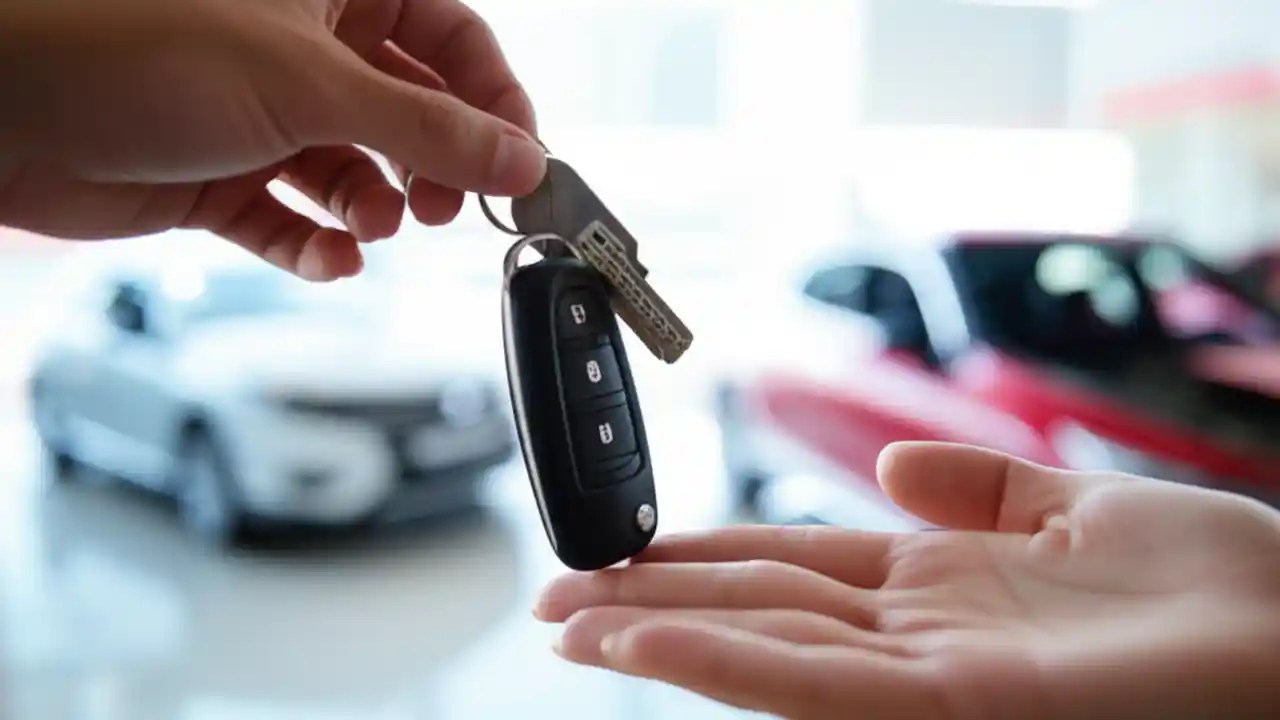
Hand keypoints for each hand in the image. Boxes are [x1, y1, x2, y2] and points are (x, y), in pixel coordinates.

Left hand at [0, 0, 543, 280]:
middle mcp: (303, 47)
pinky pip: (298, 217)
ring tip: (376, 222)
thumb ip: (428, 128)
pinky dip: (320, 243)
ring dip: (378, 204)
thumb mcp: (308, 86)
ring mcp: (264, 114)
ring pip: (359, 168)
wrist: (3, 113)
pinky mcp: (226, 175)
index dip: (494, 99)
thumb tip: (520, 159)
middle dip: (435, 164)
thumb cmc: (127, 49)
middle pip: (412, 109)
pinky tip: (330, 254)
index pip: (453, 37)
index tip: (520, 162)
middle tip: (445, 204)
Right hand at [535, 443, 1279, 719]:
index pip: (789, 571)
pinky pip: (819, 682)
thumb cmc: (1226, 588)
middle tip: (556, 602)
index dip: (700, 562)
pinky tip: (654, 644)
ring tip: (571, 625)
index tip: (625, 553)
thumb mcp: (1083, 507)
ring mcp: (932, 677)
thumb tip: (892, 464)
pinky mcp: (957, 703)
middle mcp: (920, 637)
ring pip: (766, 653)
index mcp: (944, 587)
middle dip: (651, 607)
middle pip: (756, 613)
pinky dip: (726, 663)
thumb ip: (981, 487)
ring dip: (662, 639)